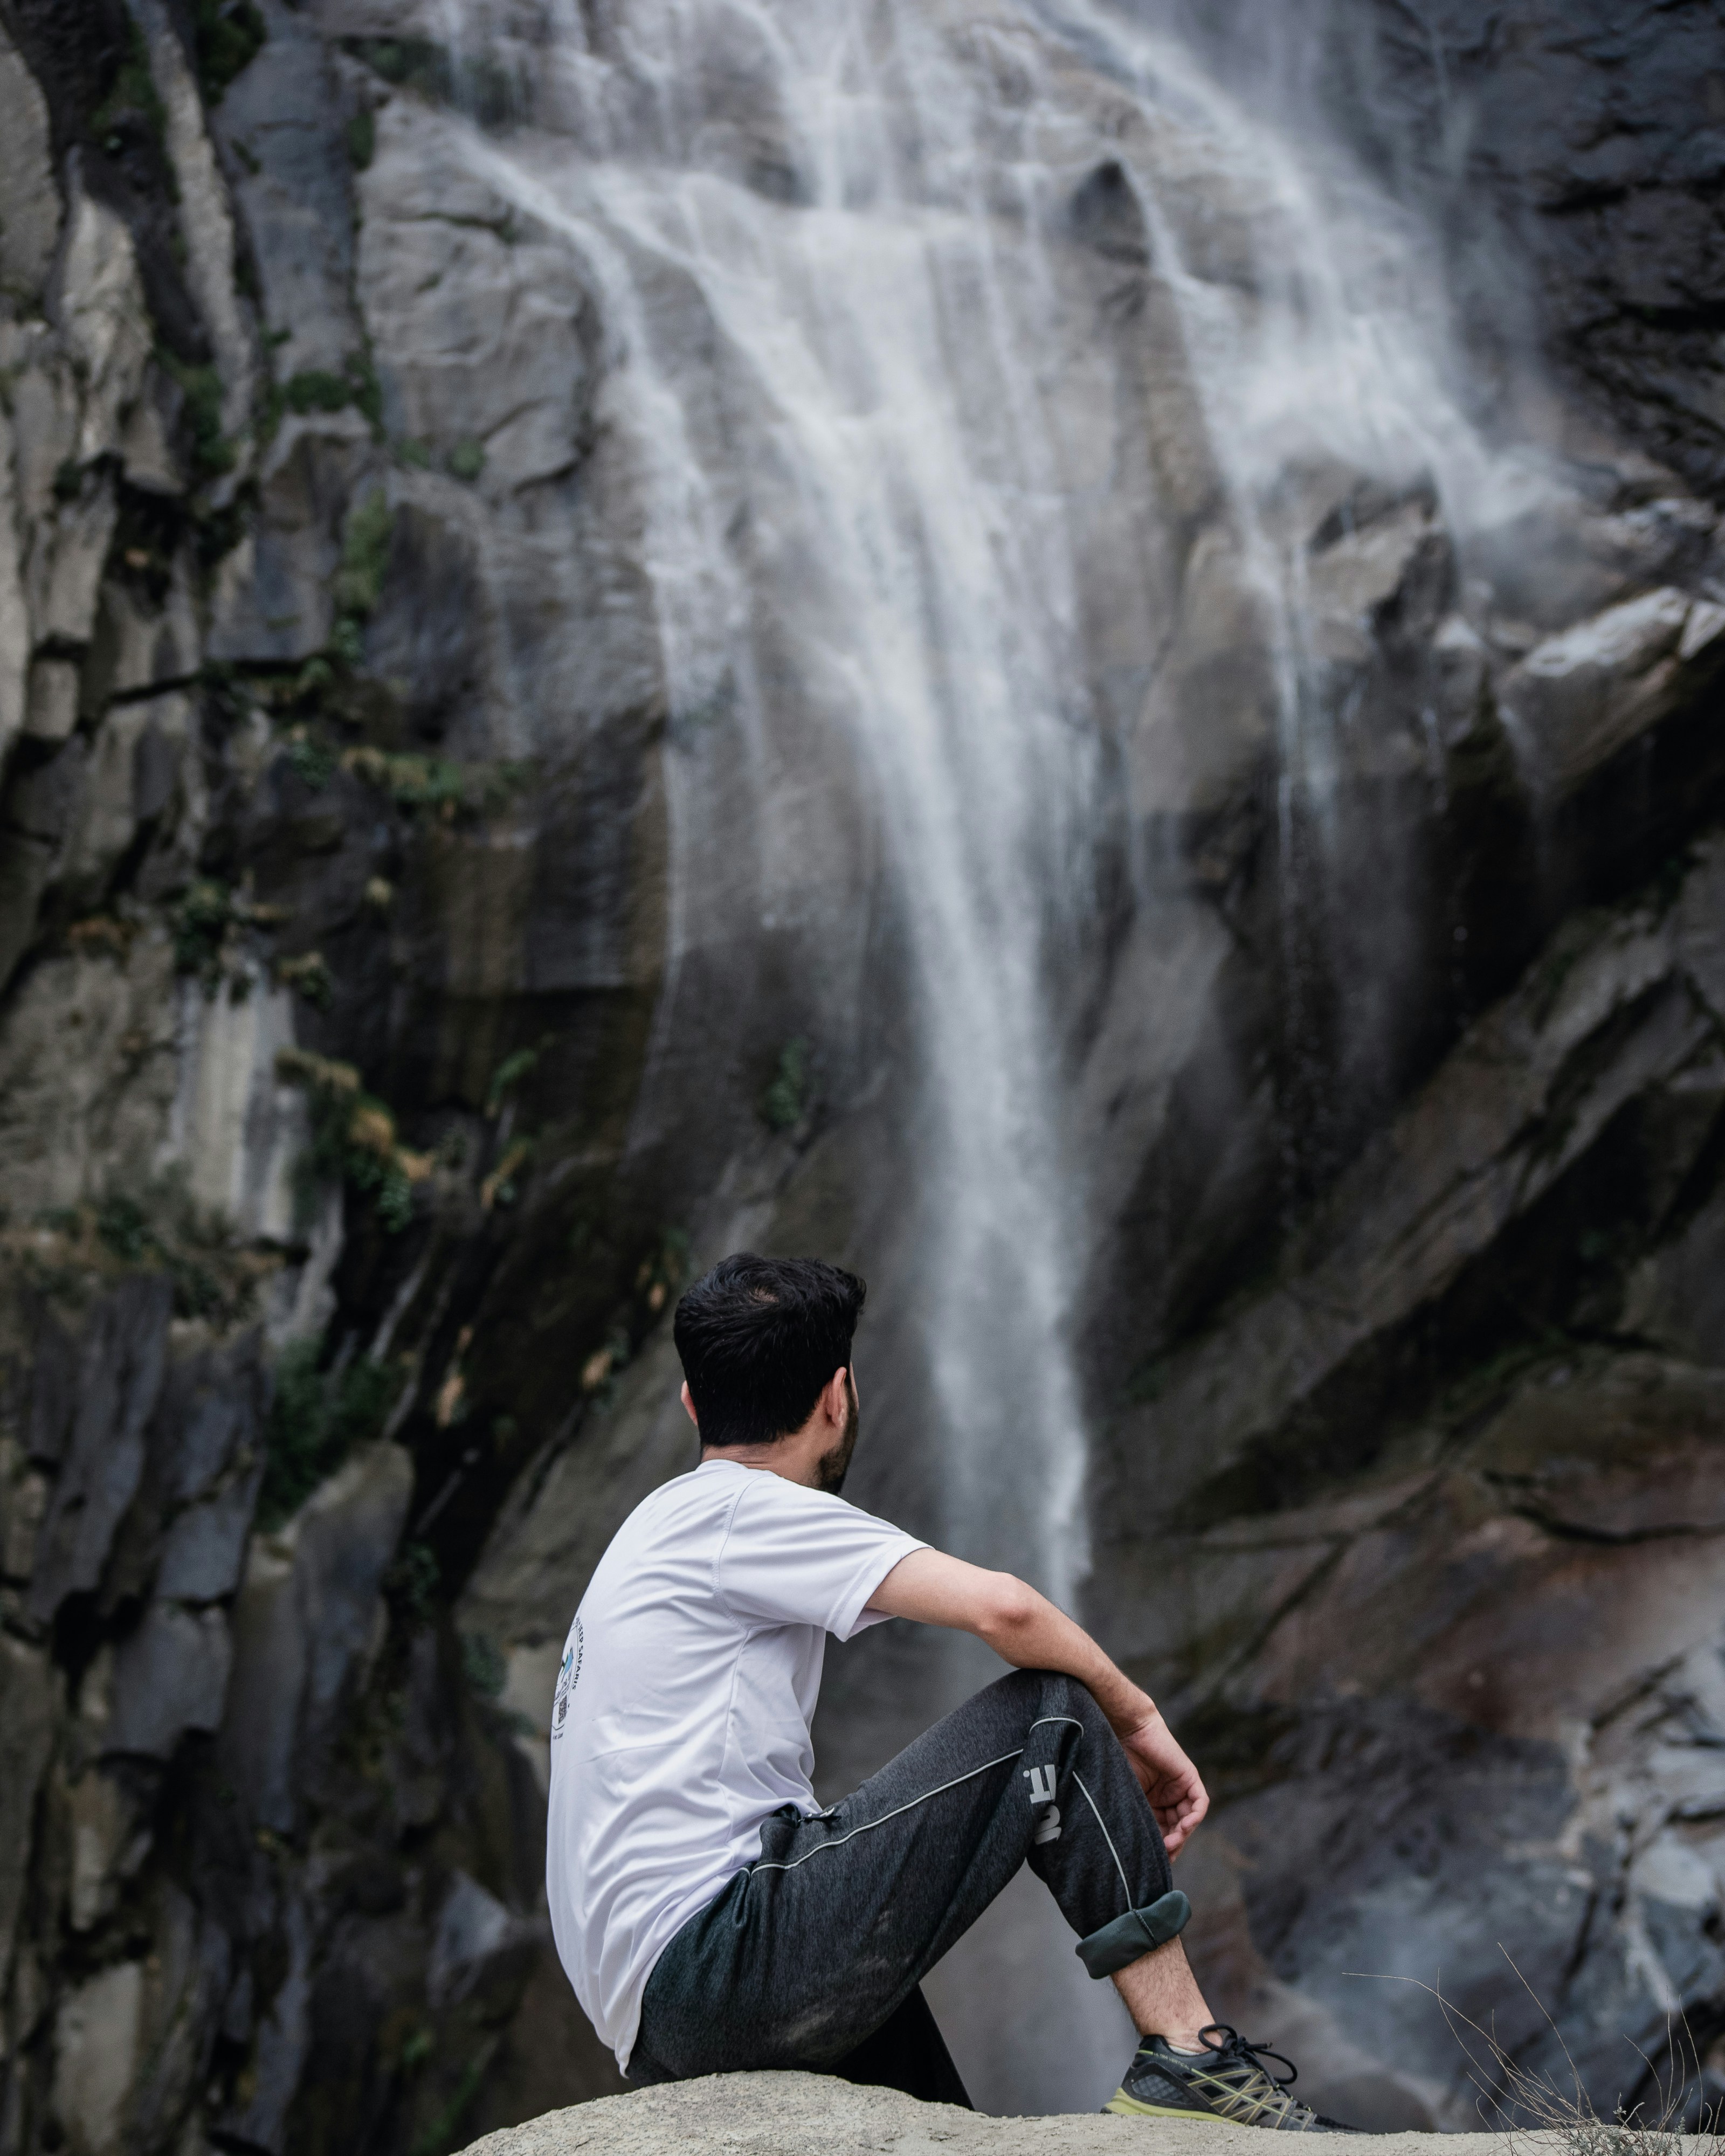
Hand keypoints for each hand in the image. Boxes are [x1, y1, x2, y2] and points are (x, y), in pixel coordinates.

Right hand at [1117, 1710, 1208, 1856]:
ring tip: (1170, 1843)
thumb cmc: (1118, 1759)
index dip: (1161, 1848)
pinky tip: (1184, 1826)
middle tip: (1164, 1855)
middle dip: (1173, 1844)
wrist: (1126, 1730)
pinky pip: (1200, 1802)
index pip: (1163, 1831)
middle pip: (1177, 1828)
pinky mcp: (1189, 1777)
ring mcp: (1180, 1788)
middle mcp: (1168, 1797)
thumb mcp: (1127, 1796)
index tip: (1154, 1861)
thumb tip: (1132, 1850)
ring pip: (1189, 1819)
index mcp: (1152, 1803)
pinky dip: (1195, 1816)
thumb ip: (1134, 1817)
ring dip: (1182, 1834)